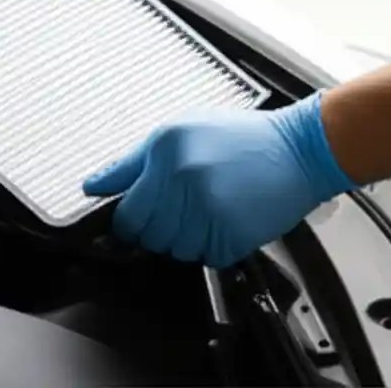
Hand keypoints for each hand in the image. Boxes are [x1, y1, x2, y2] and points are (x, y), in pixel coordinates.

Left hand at [83, 93, 355, 267]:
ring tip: (207, 210)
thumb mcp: (178, 132)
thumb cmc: (241, 138)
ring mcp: (208, 210)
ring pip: (176, 250)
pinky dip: (213, 246)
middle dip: (159, 229)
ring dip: (187, 239)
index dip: (129, 222)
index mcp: (164, 153)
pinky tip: (225, 219)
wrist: (298, 149)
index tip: (135, 221)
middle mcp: (183, 180)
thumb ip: (131, 163)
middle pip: (149, 236)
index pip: (126, 212)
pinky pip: (206, 257)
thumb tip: (92, 186)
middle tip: (182, 209)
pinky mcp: (233, 233)